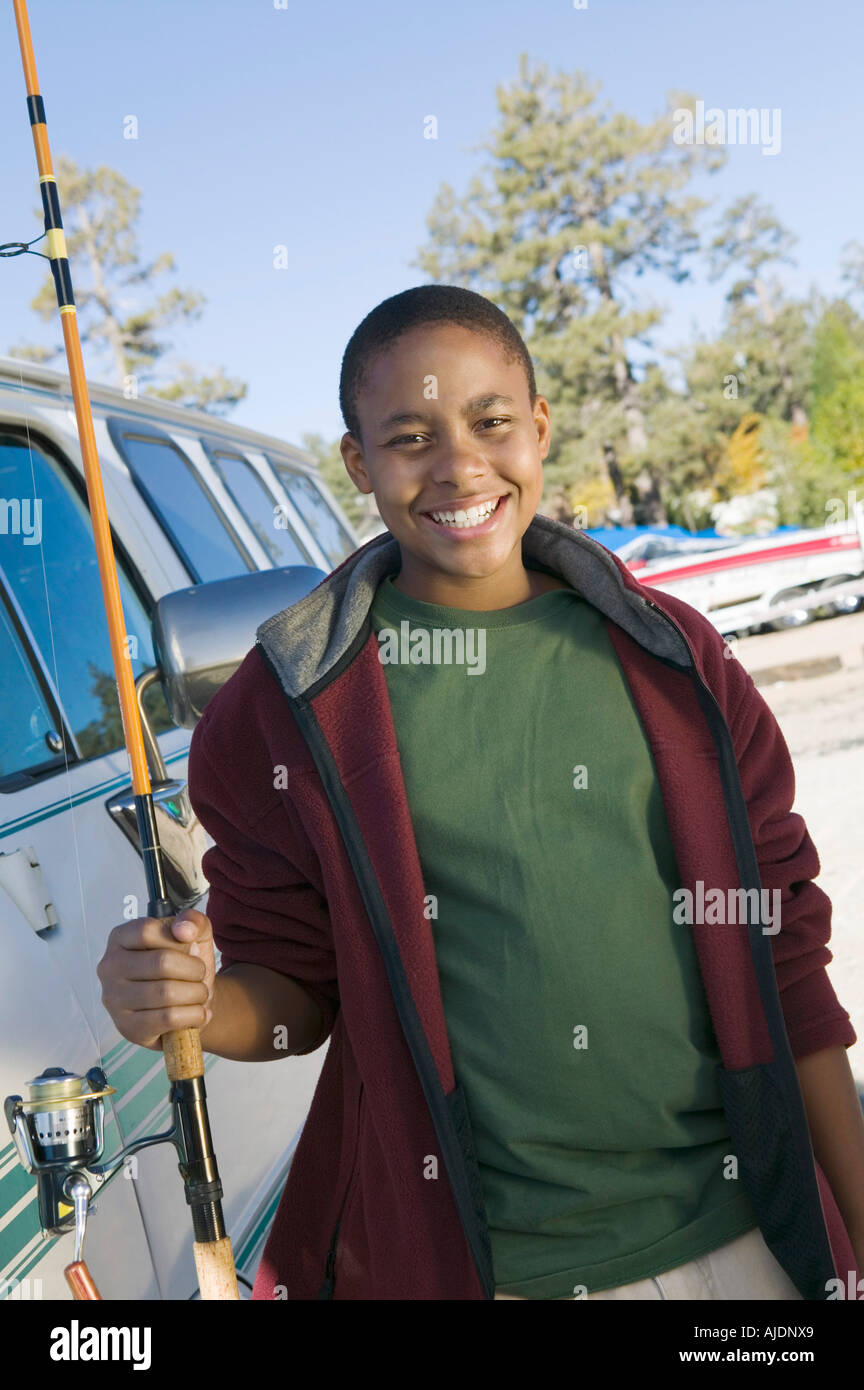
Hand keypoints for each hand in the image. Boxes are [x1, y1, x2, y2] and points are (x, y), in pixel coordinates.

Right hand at [96, 908, 214, 1050]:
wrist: (186, 1004)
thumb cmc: (183, 967)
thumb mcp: (195, 936)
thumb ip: (194, 921)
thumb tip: (184, 930)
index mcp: (120, 938)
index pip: (147, 931)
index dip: (178, 940)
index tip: (189, 948)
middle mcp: (110, 967)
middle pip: (161, 962)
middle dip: (194, 969)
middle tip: (200, 975)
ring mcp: (115, 999)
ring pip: (166, 992)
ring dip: (196, 993)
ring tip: (200, 993)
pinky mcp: (128, 1027)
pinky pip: (168, 1018)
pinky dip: (193, 1015)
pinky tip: (198, 1012)